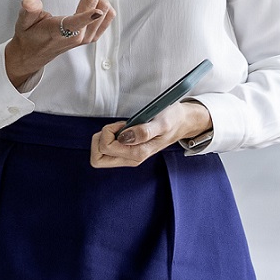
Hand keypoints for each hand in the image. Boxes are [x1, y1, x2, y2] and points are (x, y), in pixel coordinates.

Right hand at [3, 0, 116, 88]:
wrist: (32, 54)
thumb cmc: (29, 37)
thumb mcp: (23, 22)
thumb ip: (29, 11)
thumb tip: (31, 0)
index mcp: (61, 32)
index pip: (79, 19)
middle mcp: (78, 36)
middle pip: (97, 4)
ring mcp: (87, 37)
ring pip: (106, 9)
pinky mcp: (92, 36)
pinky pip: (107, 16)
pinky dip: (101, 0)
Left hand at [90, 100, 212, 168]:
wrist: (182, 122)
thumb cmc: (172, 120)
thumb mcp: (161, 123)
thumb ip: (144, 131)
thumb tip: (123, 137)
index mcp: (137, 154)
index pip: (106, 148)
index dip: (109, 132)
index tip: (124, 124)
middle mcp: (131, 158)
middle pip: (97, 158)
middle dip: (100, 139)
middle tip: (115, 128)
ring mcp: (128, 155)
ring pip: (100, 154)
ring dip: (104, 137)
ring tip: (121, 127)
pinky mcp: (127, 149)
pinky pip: (107, 148)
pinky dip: (109, 135)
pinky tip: (123, 128)